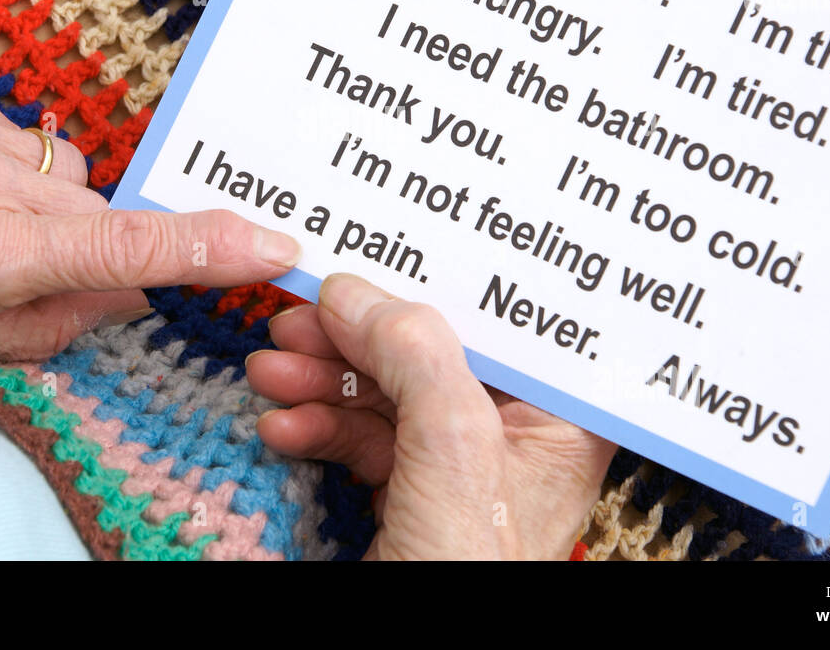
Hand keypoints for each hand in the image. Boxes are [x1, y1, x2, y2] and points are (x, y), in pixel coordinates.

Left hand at [0, 56, 300, 360]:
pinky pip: (20, 124)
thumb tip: (131, 292)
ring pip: (64, 164)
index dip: (202, 248)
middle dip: (78, 233)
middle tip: (13, 252)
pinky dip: (1, 153)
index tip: (268, 243)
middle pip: (96, 202)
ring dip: (38, 192)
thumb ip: (54, 323)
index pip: (120, 247)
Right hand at [246, 273, 614, 559]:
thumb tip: (363, 293)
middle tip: (306, 309)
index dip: (445, 280)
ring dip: (323, 371)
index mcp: (555, 424)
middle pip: (430, 348)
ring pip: (384, 388)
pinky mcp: (405, 492)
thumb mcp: (452, 457)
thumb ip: (418, 360)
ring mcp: (452, 467)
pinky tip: (281, 422)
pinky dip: (314, 422)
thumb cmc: (464, 580)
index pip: (505, 323)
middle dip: (359, 329)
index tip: (384, 249)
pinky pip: (356, 436)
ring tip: (274, 363)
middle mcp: (509, 438)